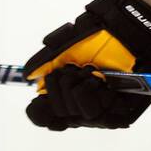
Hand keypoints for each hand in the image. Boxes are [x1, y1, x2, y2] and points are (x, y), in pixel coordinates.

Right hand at [23, 0, 150, 130]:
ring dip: (80, 88)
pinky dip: (93, 94)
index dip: (41, 113)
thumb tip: (27, 76)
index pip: (44, 118)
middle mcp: (82, 107)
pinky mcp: (121, 113)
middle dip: (63, 87)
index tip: (40, 100)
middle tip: (75, 69)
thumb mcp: (63, 47)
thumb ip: (44, 62)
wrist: (123, 31)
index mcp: (66, 95)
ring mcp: (101, 112)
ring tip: (91, 71)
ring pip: (80, 117)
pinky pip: (99, 116)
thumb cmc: (96, 37)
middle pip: (61, 116)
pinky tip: (99, 80)